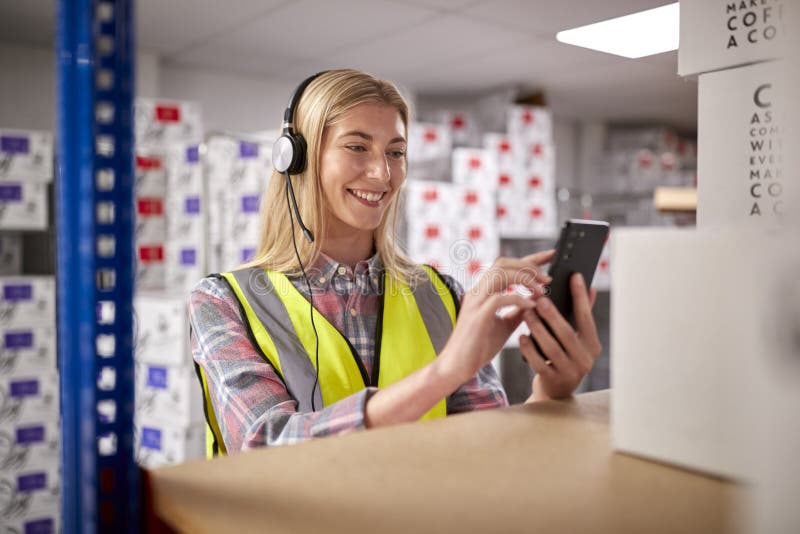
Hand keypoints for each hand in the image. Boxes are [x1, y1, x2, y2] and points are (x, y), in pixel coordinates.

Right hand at [436, 250, 554, 383]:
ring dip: (525, 279)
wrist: (458, 366)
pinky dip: (518, 299)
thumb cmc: (478, 346)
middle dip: (528, 265)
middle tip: (548, 279)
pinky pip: (499, 298)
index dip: (530, 259)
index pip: (506, 266)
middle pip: (502, 263)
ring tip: (541, 291)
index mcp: (483, 291)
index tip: (551, 255)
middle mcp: (477, 292)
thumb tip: (535, 302)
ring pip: (500, 274)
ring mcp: (476, 302)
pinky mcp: (477, 316)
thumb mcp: (504, 325)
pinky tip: (531, 306)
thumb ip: (517, 311)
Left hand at [520, 272, 601, 401]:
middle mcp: (585, 360)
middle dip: (553, 315)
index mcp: (592, 346)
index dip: (581, 297)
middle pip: (567, 334)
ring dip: (537, 328)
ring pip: (551, 347)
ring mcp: (570, 373)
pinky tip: (520, 337)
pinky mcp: (553, 381)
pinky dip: (529, 349)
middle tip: (539, 298)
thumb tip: (590, 288)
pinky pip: (538, 363)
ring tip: (526, 313)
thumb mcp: (577, 339)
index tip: (574, 276)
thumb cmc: (565, 357)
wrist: (554, 391)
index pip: (587, 318)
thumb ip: (582, 316)